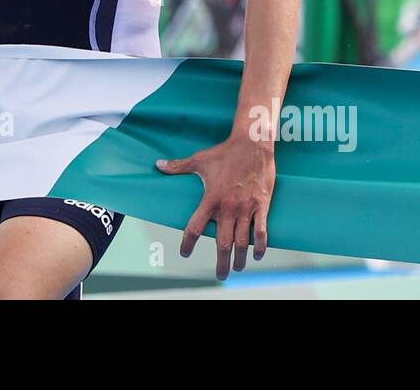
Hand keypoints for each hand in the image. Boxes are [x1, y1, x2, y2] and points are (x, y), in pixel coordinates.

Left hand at [156, 133, 275, 279]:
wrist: (252, 143)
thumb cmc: (224, 152)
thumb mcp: (199, 160)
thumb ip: (178, 166)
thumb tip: (158, 165)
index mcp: (210, 199)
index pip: (194, 228)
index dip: (188, 243)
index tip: (185, 253)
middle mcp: (227, 208)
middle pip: (222, 243)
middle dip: (221, 262)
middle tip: (221, 275)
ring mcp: (245, 208)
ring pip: (242, 241)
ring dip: (240, 258)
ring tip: (237, 268)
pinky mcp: (261, 205)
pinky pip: (262, 231)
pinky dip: (260, 246)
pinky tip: (257, 255)